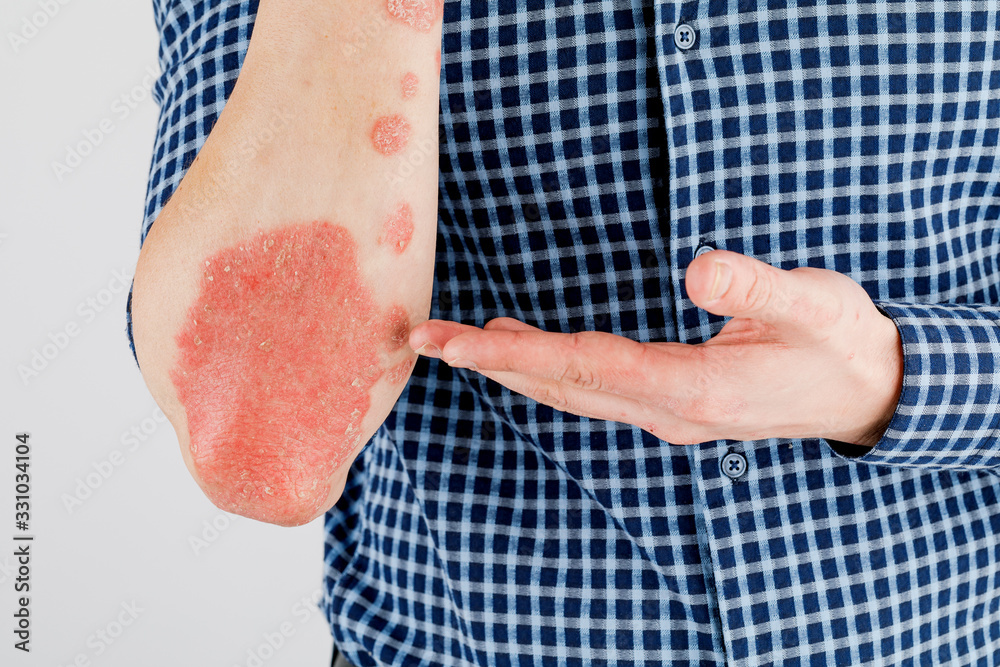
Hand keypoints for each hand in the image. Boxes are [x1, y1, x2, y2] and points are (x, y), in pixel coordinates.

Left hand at [408, 249, 904, 448]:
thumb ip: (757, 284)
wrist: (866, 394)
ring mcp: (667, 414)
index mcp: (698, 388)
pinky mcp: (670, 405)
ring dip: (512, 371)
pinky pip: (593, 392)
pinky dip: (548, 372)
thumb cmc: (840, 343)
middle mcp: (670, 411)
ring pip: (573, 394)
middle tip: (424, 340)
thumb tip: (695, 267)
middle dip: (492, 364)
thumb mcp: (815, 303)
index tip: (458, 344)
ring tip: (456, 344)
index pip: (590, 367)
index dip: (520, 355)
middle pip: (565, 387)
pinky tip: (522, 350)